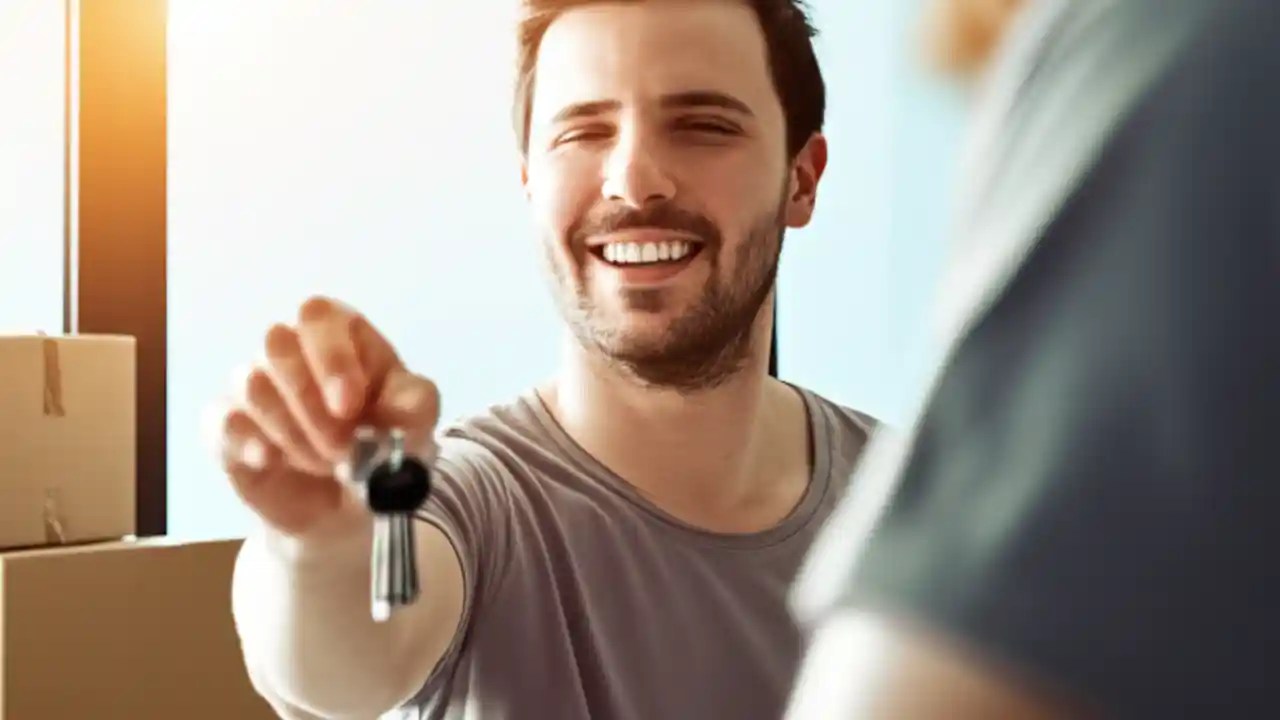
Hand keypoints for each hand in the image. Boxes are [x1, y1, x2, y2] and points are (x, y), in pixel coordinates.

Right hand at [210, 296, 439, 536]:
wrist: (349, 509)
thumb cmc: (382, 447)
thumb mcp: (415, 424)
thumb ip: (415, 408)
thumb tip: (395, 414)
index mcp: (340, 335)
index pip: (318, 315)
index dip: (331, 358)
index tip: (348, 406)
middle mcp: (291, 348)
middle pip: (277, 343)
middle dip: (312, 404)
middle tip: (342, 447)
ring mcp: (254, 384)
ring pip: (253, 384)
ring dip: (294, 433)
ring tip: (323, 462)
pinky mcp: (227, 425)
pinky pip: (225, 421)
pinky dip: (251, 443)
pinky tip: (272, 461)